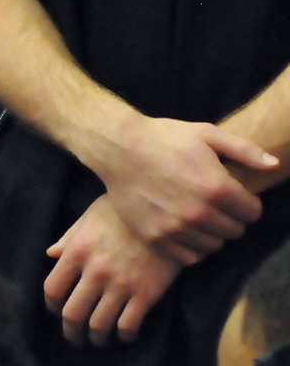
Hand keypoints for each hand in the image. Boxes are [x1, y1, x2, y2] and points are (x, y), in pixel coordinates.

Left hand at [44, 196, 181, 346]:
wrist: (166, 213)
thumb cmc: (123, 212)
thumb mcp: (90, 217)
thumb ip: (69, 238)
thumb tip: (51, 254)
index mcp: (77, 251)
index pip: (53, 289)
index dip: (52, 305)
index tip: (57, 311)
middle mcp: (95, 271)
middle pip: (73, 314)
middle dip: (71, 332)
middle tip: (75, 338)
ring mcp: (121, 284)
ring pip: (100, 325)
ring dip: (96, 338)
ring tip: (99, 341)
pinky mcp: (146, 293)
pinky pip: (129, 325)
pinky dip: (124, 335)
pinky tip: (125, 335)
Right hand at [89, 116, 274, 262]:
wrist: (118, 147)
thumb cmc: (164, 137)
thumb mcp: (206, 134)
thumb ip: (244, 150)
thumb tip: (275, 164)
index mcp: (217, 188)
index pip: (253, 212)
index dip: (247, 203)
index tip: (233, 195)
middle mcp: (199, 213)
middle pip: (235, 231)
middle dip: (230, 218)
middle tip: (213, 204)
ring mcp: (176, 228)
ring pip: (214, 246)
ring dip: (211, 234)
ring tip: (197, 216)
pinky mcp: (156, 238)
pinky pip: (189, 258)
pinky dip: (191, 248)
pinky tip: (183, 229)